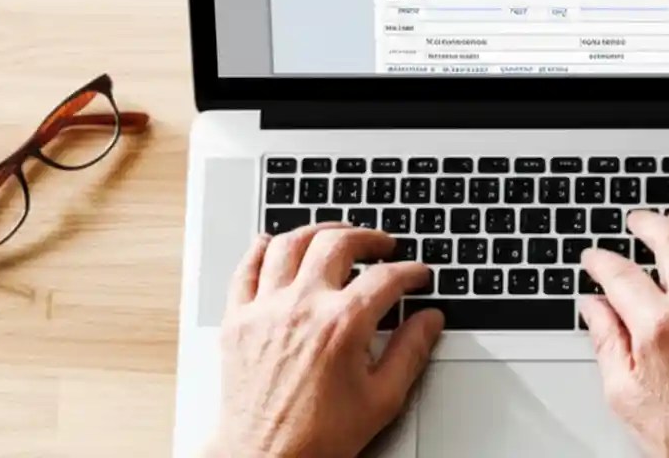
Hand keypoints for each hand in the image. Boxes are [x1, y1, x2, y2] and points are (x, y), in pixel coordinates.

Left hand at [208, 224, 443, 457]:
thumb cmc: (318, 438)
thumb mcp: (382, 399)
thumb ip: (410, 352)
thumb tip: (430, 321)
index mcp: (342, 326)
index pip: (386, 278)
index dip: (410, 272)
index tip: (417, 275)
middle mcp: (302, 308)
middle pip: (338, 243)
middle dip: (369, 237)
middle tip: (383, 245)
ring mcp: (266, 310)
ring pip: (290, 243)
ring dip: (319, 231)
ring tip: (337, 236)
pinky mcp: (238, 320)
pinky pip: (246, 268)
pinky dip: (261, 248)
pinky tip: (275, 244)